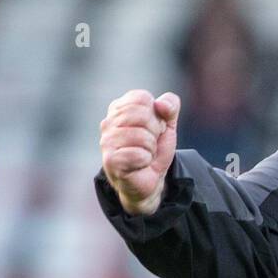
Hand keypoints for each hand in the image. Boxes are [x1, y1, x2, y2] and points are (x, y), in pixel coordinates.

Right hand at [100, 89, 180, 214]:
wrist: (150, 179)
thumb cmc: (154, 148)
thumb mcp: (168, 124)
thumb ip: (170, 106)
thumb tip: (161, 104)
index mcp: (120, 108)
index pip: (142, 98)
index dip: (156, 114)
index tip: (152, 128)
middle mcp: (108, 122)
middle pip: (143, 115)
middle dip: (154, 132)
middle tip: (149, 143)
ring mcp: (107, 141)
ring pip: (142, 136)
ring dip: (150, 148)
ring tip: (144, 154)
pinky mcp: (110, 160)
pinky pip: (139, 154)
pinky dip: (146, 160)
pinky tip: (139, 164)